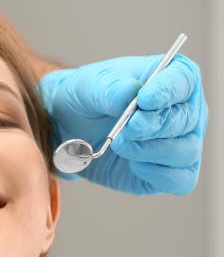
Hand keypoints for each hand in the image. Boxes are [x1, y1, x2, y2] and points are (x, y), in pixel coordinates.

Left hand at [38, 54, 206, 194]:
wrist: (70, 126)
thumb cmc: (89, 97)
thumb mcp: (92, 86)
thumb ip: (112, 88)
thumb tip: (132, 93)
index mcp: (171, 77)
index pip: (184, 80)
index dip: (168, 91)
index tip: (144, 100)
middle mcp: (184, 110)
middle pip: (185, 120)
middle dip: (153, 126)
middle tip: (125, 129)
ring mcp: (181, 142)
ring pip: (185, 152)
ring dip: (149, 151)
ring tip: (119, 144)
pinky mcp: (169, 172)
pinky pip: (179, 180)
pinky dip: (155, 174)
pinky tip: (132, 164)